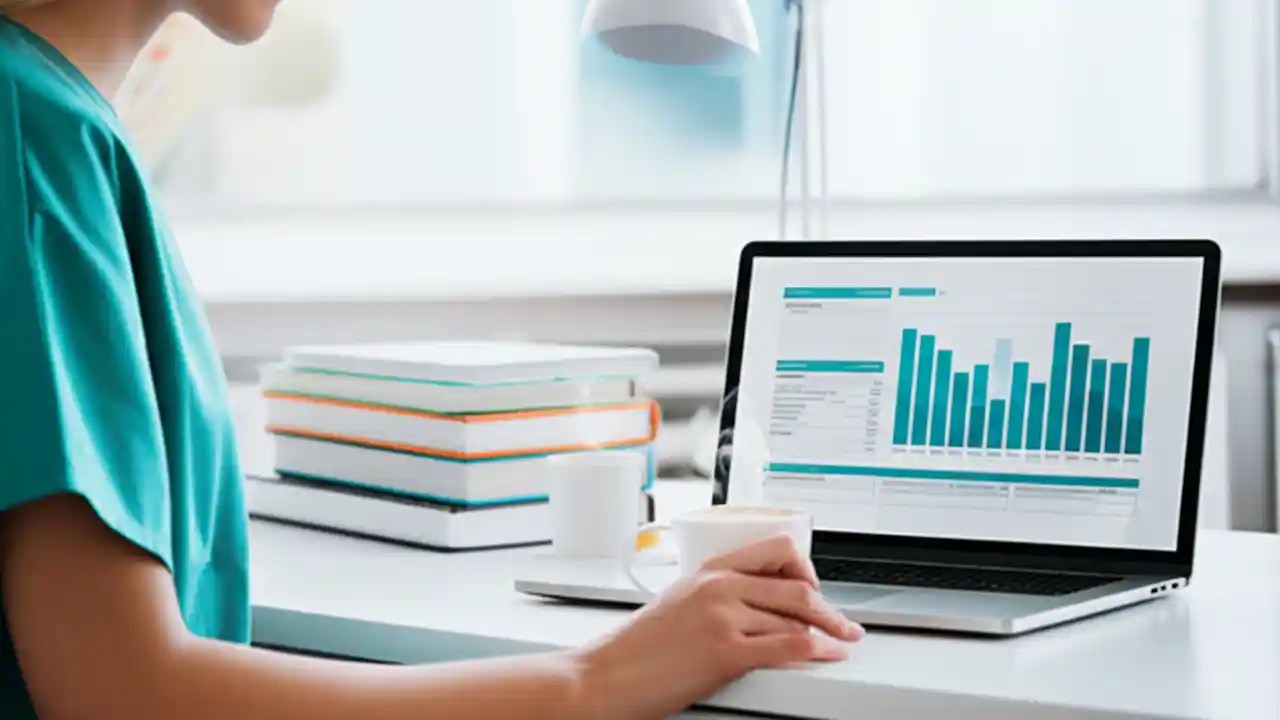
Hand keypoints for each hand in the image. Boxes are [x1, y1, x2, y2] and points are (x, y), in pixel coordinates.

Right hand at [575, 534, 863, 719]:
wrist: (605, 676)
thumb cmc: (636, 650)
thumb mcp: (678, 605)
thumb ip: (717, 599)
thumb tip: (758, 610)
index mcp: (707, 570)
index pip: (774, 552)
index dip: (805, 571)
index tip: (816, 589)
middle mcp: (718, 586)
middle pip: (795, 586)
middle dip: (829, 607)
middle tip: (844, 622)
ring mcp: (723, 616)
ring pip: (797, 616)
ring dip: (829, 632)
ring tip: (841, 642)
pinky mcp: (726, 651)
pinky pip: (790, 645)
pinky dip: (820, 649)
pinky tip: (829, 654)